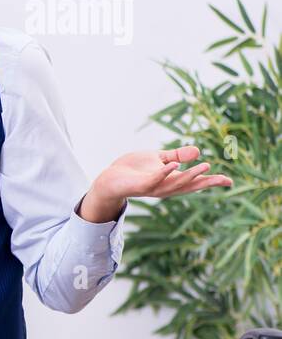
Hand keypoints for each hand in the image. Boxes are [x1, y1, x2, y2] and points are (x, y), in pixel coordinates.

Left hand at [79, 145, 232, 221]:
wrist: (109, 178)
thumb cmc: (133, 170)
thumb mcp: (158, 159)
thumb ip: (176, 155)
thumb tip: (198, 151)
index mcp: (171, 181)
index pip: (194, 182)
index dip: (211, 182)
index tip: (229, 181)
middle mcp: (165, 188)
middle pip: (190, 186)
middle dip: (207, 183)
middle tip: (225, 179)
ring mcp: (154, 188)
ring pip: (175, 184)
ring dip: (191, 175)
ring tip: (206, 166)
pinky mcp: (141, 185)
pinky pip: (155, 179)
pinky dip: (165, 173)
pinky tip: (174, 165)